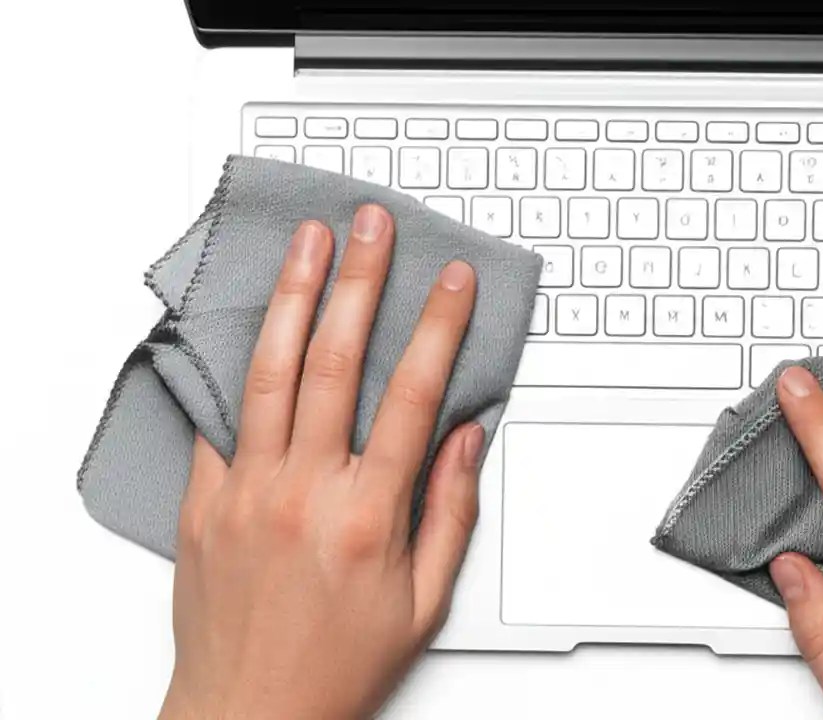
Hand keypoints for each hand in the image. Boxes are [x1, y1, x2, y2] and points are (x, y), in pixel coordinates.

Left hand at [160, 205, 481, 719]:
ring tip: (304, 243)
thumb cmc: (337, 665)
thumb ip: (450, 511)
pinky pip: (215, 418)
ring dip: (289, 297)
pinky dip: (229, 364)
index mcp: (369, 514)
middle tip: (370, 225)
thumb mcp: (425, 601)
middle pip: (334, 361)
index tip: (451, 280)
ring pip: (268, 373)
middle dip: (358, 281)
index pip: (412, 394)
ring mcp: (246, 491)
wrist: (248, 714)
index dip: (436, 326)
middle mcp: (304, 491)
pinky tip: (242, 321)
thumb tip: (464, 437)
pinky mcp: (202, 501)